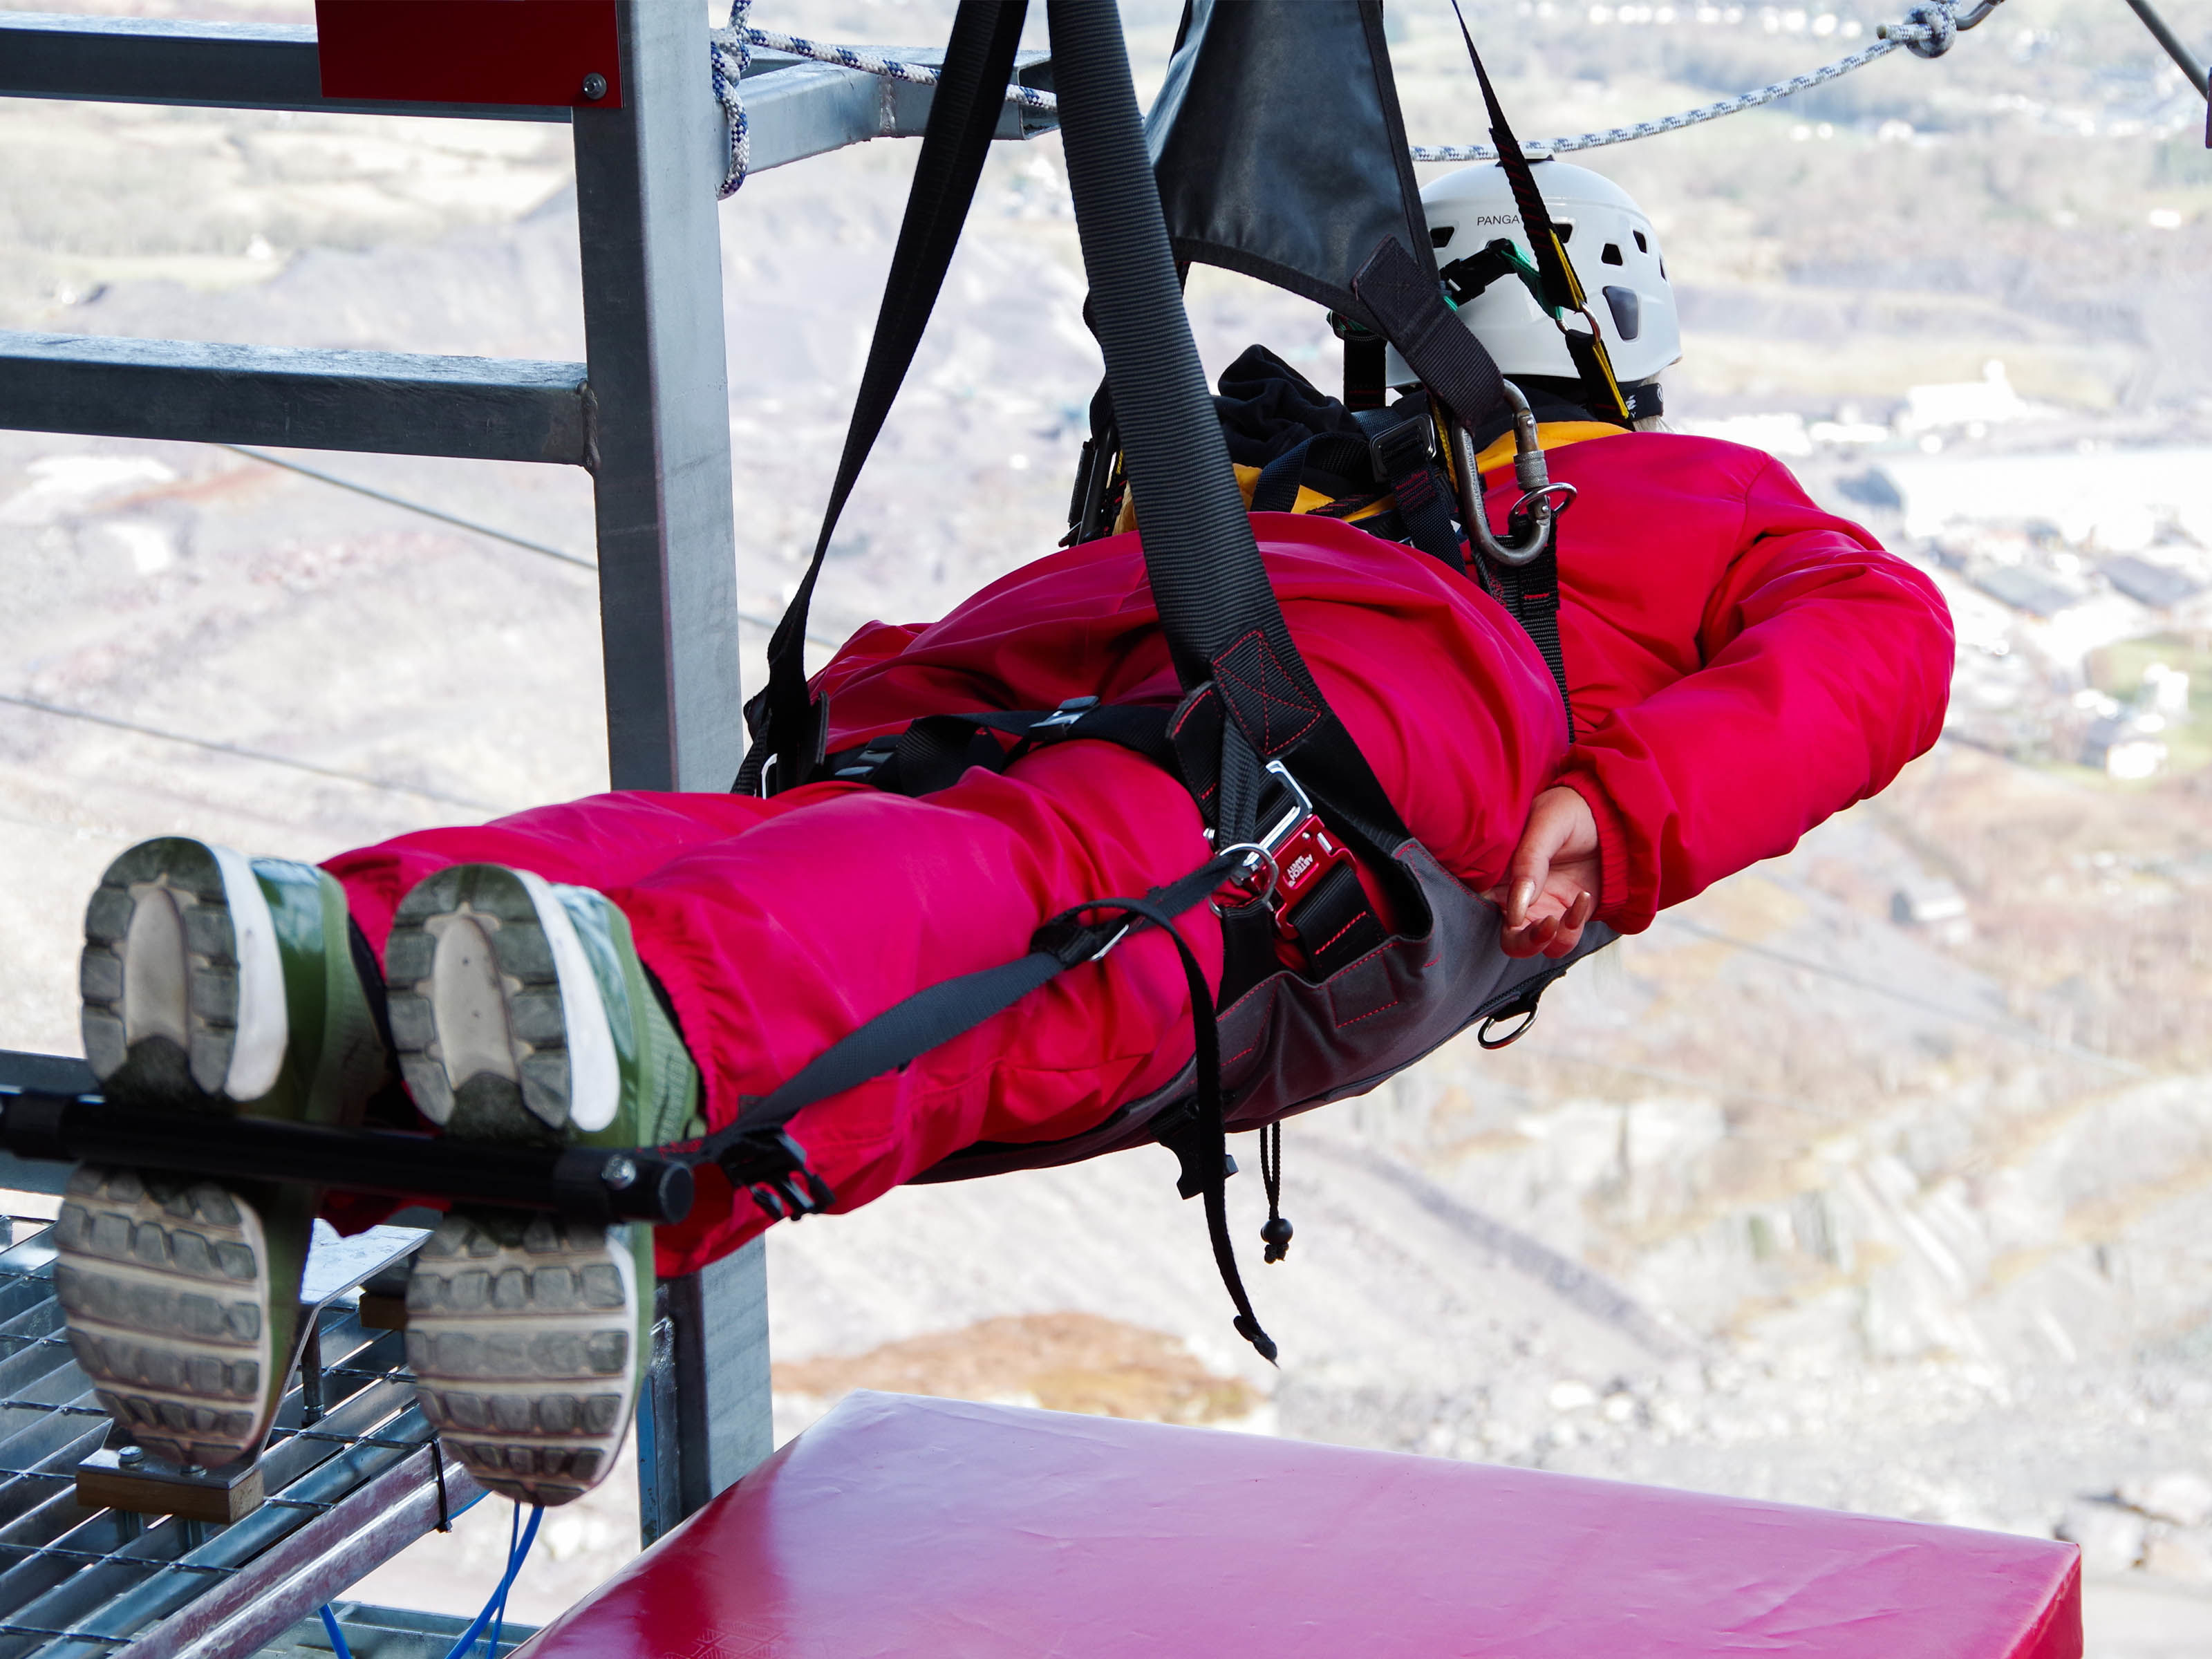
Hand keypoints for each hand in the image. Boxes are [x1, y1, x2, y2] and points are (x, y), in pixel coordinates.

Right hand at [1483, 785, 1600, 958]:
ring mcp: (1543, 909)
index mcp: (1498, 874)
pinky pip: (1565, 938)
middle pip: (1508, 939)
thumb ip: (1529, 862)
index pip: (1479, 905)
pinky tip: (1585, 896)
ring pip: (1535, 947)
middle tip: (1547, 924)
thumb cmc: (1570, 810)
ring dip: (1553, 939)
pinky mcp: (1568, 915)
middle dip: (1526, 943)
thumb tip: (1517, 909)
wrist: (1611, 814)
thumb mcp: (1547, 825)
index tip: (1515, 912)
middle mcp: (1516, 898)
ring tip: (1574, 905)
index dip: (1489, 917)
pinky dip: (1575, 926)